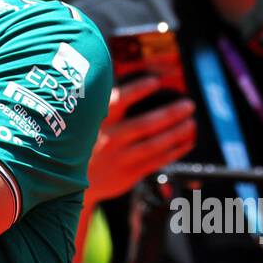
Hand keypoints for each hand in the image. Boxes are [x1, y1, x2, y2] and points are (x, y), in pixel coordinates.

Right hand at [86, 75, 195, 204]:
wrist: (70, 181)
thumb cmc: (86, 141)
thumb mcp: (85, 121)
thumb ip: (107, 105)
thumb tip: (137, 83)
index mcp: (97, 121)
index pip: (118, 101)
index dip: (137, 90)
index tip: (156, 81)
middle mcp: (108, 139)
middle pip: (144, 125)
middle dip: (170, 114)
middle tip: (188, 105)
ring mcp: (119, 158)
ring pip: (154, 144)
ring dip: (177, 133)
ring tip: (192, 123)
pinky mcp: (128, 174)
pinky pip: (157, 161)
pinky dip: (175, 151)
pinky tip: (187, 142)